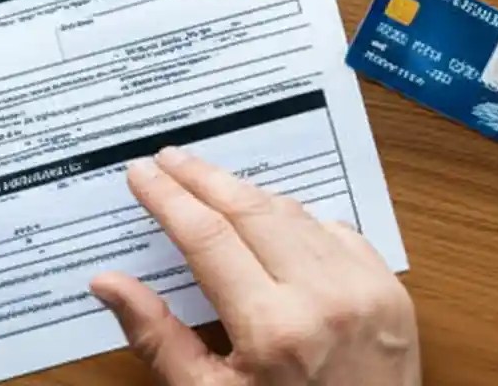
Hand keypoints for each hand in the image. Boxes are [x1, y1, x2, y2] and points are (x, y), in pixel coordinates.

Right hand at [91, 148, 418, 385]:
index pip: (206, 237)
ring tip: (210, 184)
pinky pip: (336, 232)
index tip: (142, 174)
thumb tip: (107, 284)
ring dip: (248, 194)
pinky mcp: (391, 292)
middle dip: (203, 177)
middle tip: (169, 159)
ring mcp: (364, 290)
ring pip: (294, 213)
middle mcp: (323, 299)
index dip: (168, 198)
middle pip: (250, 209)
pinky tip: (272, 220)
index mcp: (271, 329)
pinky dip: (298, 220)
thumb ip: (157, 339)